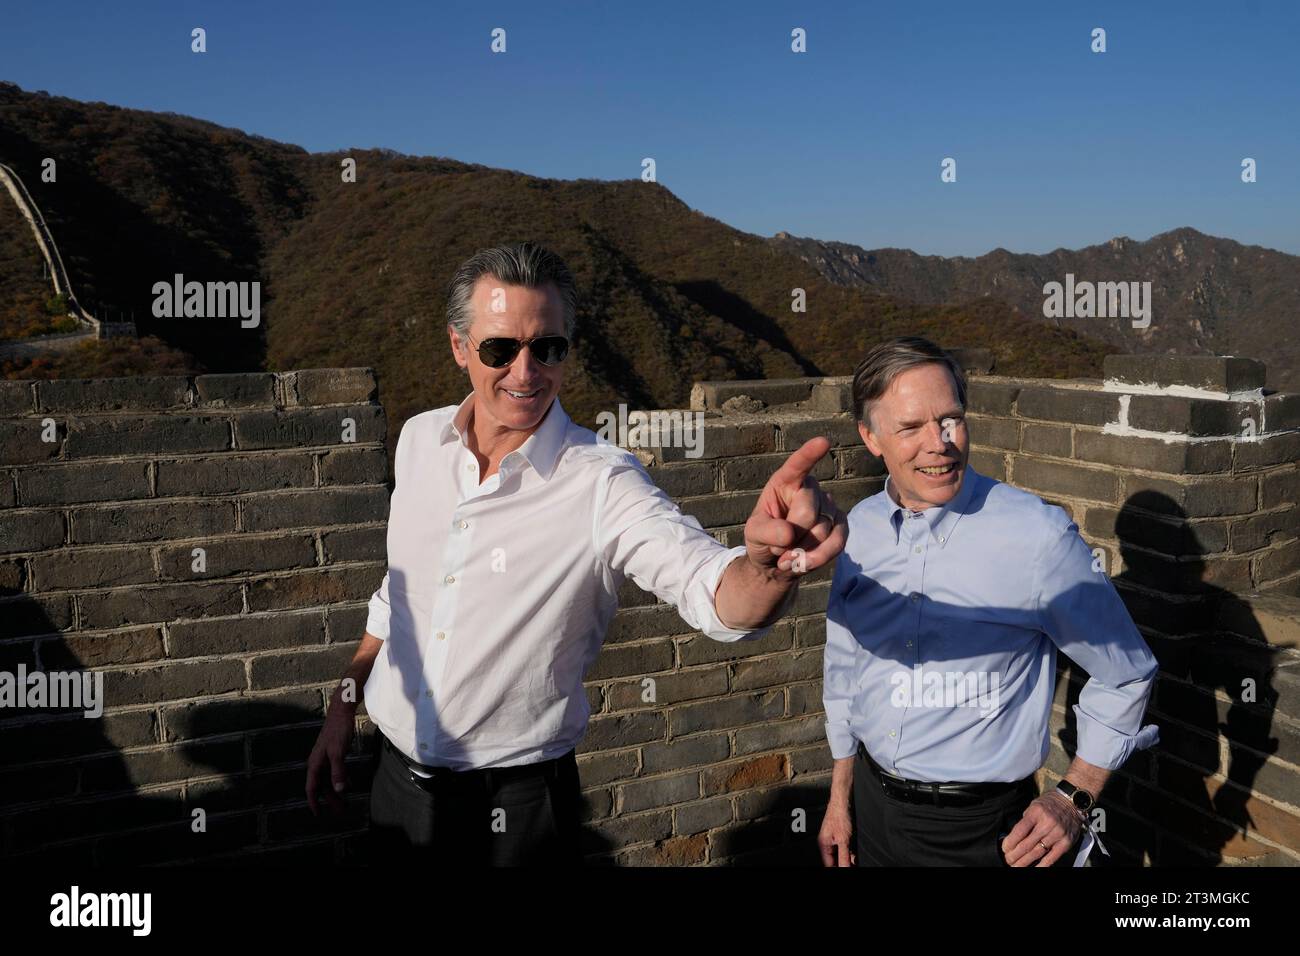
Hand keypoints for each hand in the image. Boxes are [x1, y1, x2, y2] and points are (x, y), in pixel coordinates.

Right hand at [306, 700, 355, 816]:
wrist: (341, 712)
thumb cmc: (338, 730)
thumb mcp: (338, 752)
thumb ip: (338, 771)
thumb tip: (339, 790)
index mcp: (315, 764)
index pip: (311, 788)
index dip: (314, 802)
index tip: (318, 815)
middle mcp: (317, 763)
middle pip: (322, 786)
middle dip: (330, 800)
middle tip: (341, 811)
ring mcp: (325, 758)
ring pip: (329, 780)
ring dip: (336, 791)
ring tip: (345, 802)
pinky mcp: (333, 754)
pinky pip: (335, 772)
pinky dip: (341, 779)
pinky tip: (349, 784)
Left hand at [744, 436, 846, 575]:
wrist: (777, 562)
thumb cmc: (763, 540)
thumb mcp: (753, 535)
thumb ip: (766, 532)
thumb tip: (789, 534)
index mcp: (785, 482)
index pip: (797, 466)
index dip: (809, 454)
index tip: (823, 442)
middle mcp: (809, 489)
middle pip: (807, 512)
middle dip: (791, 536)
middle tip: (778, 545)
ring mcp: (828, 506)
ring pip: (822, 530)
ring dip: (802, 550)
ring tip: (787, 554)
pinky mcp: (841, 525)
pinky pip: (838, 542)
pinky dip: (819, 558)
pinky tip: (803, 563)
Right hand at [818, 801, 856, 866]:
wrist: (842, 801)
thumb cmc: (839, 816)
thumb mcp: (844, 840)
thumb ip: (844, 856)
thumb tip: (844, 867)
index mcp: (823, 845)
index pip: (829, 864)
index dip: (838, 868)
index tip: (846, 869)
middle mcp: (826, 842)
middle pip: (834, 859)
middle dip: (843, 863)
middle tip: (852, 863)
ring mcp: (832, 838)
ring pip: (839, 854)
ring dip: (847, 857)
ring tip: (854, 858)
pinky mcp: (837, 835)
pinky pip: (842, 847)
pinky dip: (848, 850)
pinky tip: (854, 851)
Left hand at [1001, 790, 1083, 866]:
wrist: (1072, 802)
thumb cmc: (1050, 804)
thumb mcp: (1034, 806)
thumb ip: (1026, 821)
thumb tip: (1014, 837)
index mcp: (1036, 812)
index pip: (1019, 830)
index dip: (1010, 842)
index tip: (1005, 848)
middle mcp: (1047, 823)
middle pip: (1027, 844)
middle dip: (1015, 855)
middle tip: (1008, 860)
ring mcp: (1057, 834)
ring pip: (1038, 852)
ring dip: (1025, 861)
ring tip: (1017, 866)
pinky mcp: (1066, 842)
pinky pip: (1053, 856)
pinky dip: (1043, 865)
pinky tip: (1035, 868)